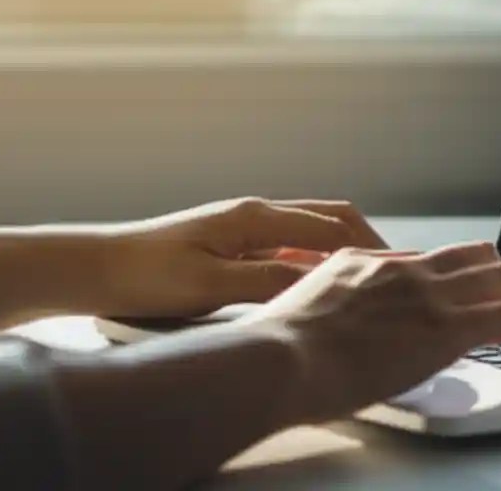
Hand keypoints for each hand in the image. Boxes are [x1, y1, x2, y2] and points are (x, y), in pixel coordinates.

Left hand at [95, 197, 387, 318]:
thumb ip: (268, 281)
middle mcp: (259, 214)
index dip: (371, 250)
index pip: (332, 229)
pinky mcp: (238, 242)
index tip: (403, 271)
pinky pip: (294, 245)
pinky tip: (325, 284)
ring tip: (372, 279)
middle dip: (369, 241)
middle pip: (332, 218)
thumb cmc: (147, 276)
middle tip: (399, 272)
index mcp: (257, 218)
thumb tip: (321, 284)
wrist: (97, 268)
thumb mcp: (211, 285)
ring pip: (315, 230)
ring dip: (346, 249)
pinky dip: (320, 259)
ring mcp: (249, 226)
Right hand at [239, 241, 500, 422]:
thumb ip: (335, 301)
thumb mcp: (305, 306)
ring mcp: (429, 295)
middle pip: (475, 256)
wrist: (280, 359)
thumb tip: (343, 318)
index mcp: (370, 263)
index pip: (431, 261)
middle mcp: (407, 270)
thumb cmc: (279, 348)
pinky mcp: (447, 327)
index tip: (467, 301)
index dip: (458, 280)